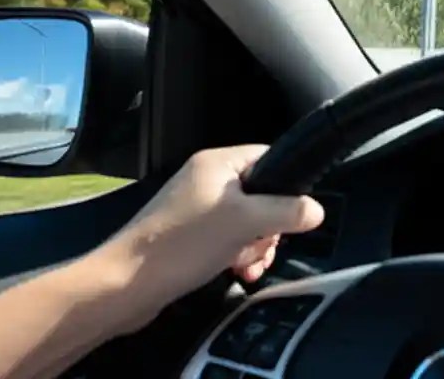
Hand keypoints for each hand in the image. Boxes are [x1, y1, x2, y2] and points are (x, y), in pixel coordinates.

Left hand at [93, 145, 324, 329]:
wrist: (126, 285)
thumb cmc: (183, 244)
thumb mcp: (246, 222)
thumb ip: (288, 211)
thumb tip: (317, 211)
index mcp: (218, 164)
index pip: (269, 158)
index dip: (289, 183)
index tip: (296, 212)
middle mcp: (207, 181)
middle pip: (263, 194)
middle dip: (272, 225)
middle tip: (265, 245)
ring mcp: (196, 209)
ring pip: (249, 222)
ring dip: (257, 245)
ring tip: (250, 265)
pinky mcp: (190, 236)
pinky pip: (229, 239)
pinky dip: (239, 255)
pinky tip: (238, 272)